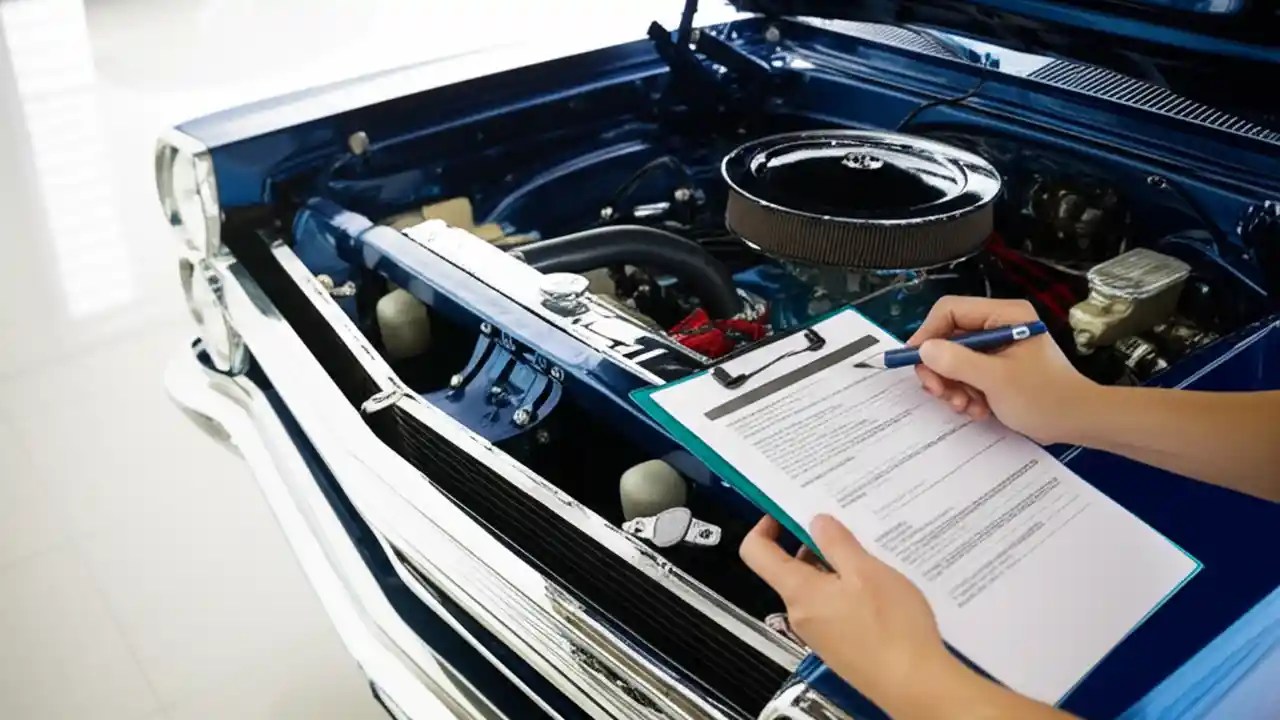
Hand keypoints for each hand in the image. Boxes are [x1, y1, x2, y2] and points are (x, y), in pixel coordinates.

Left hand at [740, 514, 955, 708]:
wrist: (915, 684)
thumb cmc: (891, 626)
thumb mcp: (866, 571)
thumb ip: (836, 543)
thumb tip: (815, 521)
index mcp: (798, 591)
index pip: (756, 552)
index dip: (765, 526)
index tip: (786, 512)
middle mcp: (800, 613)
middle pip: (789, 569)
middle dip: (813, 545)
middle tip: (846, 529)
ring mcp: (819, 633)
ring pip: (816, 589)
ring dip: (836, 569)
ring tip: (870, 558)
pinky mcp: (839, 646)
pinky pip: (833, 608)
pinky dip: (847, 592)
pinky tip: (878, 590)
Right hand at [907, 296, 1098, 444]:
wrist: (1079, 422)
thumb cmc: (1044, 397)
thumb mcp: (996, 380)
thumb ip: (957, 361)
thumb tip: (924, 349)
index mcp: (1005, 315)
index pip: (951, 311)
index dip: (928, 334)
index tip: (916, 362)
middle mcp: (1000, 325)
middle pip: (949, 338)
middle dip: (942, 369)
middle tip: (940, 394)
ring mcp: (999, 347)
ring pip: (955, 360)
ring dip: (954, 387)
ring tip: (966, 407)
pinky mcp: (999, 368)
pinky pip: (968, 375)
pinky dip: (967, 394)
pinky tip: (979, 410)